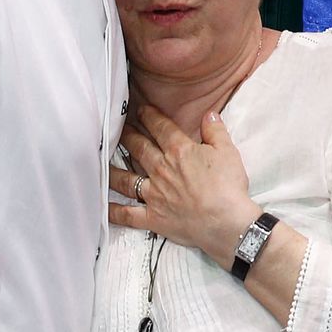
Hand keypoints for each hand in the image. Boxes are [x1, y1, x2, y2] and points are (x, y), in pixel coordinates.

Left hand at [109, 101, 255, 268]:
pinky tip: (102, 205)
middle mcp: (161, 170)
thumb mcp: (228, 152)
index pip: (159, 127)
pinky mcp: (153, 218)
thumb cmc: (229, 186)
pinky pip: (127, 215)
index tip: (140, 108)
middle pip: (138, 147)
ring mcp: (154, 194)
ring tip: (102, 159)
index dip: (148, 115)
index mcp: (179, 151)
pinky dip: (113, 211)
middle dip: (127, 135)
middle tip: (117, 127)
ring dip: (112, 168)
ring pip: (126, 179)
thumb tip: (209, 114)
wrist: (226, 222)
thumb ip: (216, 131)